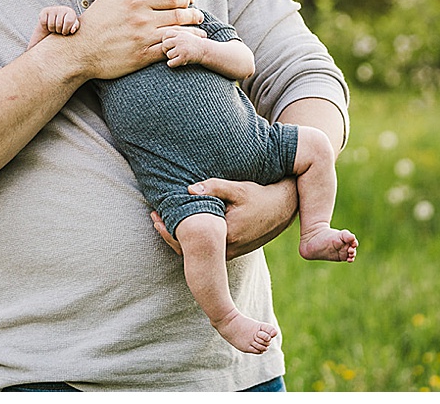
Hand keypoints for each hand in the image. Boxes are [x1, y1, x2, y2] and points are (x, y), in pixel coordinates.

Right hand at [40, 5, 79, 35]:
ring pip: (51, 25)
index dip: (66, 30)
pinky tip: (48, 26)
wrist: (55, 20)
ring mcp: (53, 9)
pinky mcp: (44, 11)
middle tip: (59, 30)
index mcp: (70, 12)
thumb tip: (72, 30)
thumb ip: (74, 28)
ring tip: (55, 28)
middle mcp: (62, 8)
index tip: (65, 32)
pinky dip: (45, 27)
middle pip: (59, 25)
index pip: (68, 22)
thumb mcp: (72, 26)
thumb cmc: (66, 24)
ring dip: (52, 30)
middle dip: (58, 31)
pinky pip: (43, 22)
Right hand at [73, 0, 202, 79]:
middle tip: (198, 16)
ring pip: (179, 33)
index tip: (188, 1)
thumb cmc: (95, 21)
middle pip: (181, 14)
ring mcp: (143, 37)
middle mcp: (142, 17)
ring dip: (194, 32)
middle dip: (194, 15)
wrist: (79, 49)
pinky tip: (186, 47)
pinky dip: (181, 48)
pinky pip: (169, 50)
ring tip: (200, 33)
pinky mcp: (142, 56)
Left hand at [150, 177, 297, 259]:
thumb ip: (214, 187)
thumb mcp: (238, 189)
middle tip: (154, 217)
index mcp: (226, 236)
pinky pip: (209, 250)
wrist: (285, 208)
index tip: (155, 216)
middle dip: (170, 234)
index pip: (188, 242)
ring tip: (164, 220)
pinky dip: (195, 240)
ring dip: (181, 238)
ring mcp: (231, 253)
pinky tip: (184, 225)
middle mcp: (228, 250)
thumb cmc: (260, 196)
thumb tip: (189, 188)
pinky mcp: (234, 251)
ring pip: (199, 252)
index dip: (168, 231)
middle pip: (190, 250)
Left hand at [161, 26, 208, 67]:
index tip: (171, 45)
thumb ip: (172, 32)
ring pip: (168, 54)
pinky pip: (171, 63)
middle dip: (166, 50)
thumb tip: (154, 33)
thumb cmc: (191, 42)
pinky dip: (172, 64)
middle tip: (173, 52)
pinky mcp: (184, 57)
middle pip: (164, 45)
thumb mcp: (183, 33)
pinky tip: (178, 62)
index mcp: (179, 32)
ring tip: (179, 56)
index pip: (164, 36)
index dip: (166, 42)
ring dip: (172, 58)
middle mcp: (180, 39)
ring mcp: (182, 48)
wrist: (205, 50)